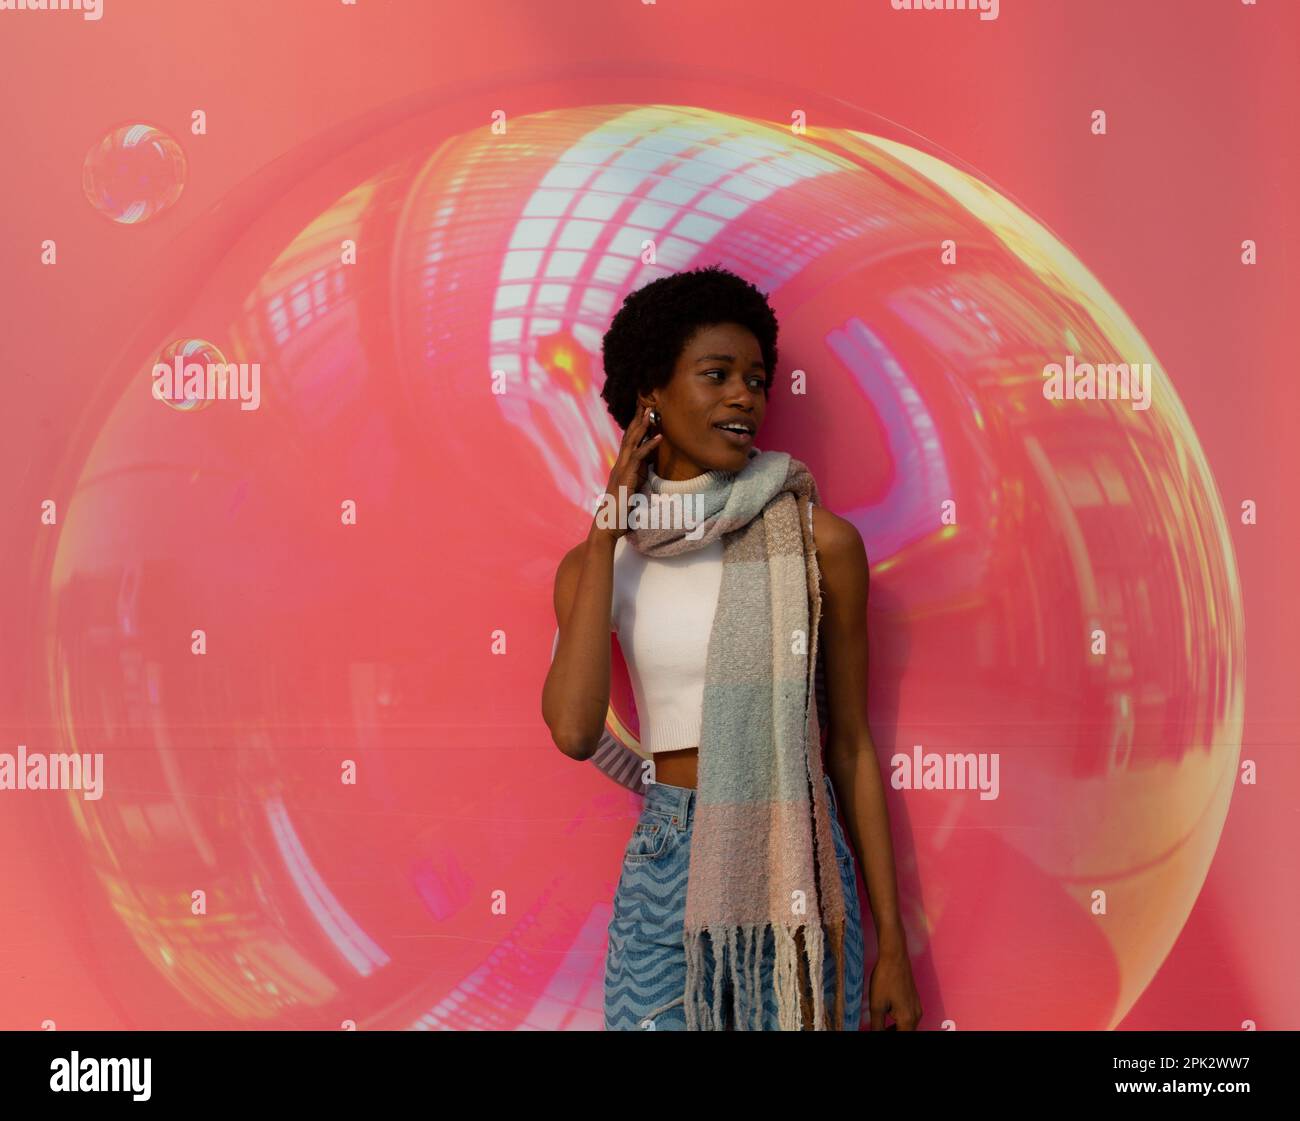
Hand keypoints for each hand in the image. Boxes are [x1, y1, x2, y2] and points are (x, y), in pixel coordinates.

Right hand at [596, 405, 661, 539]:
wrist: (607, 527)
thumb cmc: (619, 513)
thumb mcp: (632, 491)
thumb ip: (638, 478)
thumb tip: (648, 469)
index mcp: (621, 467)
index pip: (629, 441)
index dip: (636, 426)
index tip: (644, 412)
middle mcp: (619, 464)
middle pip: (629, 436)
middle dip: (638, 419)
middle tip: (646, 402)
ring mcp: (621, 470)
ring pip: (632, 442)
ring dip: (642, 426)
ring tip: (652, 412)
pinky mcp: (626, 478)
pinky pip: (638, 458)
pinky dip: (649, 446)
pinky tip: (659, 437)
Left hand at [867, 946, 922, 1029]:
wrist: (894, 957)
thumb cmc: (885, 979)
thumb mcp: (876, 1006)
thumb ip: (877, 1025)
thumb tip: (875, 1033)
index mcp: (908, 1019)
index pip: (901, 1037)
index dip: (889, 1036)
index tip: (878, 1030)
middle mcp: (917, 1015)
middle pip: (905, 1032)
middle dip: (892, 1033)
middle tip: (877, 1029)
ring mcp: (917, 1008)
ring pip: (907, 1026)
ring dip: (895, 1029)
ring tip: (880, 1026)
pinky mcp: (915, 1001)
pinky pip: (908, 1017)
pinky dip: (898, 1021)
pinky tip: (887, 1017)